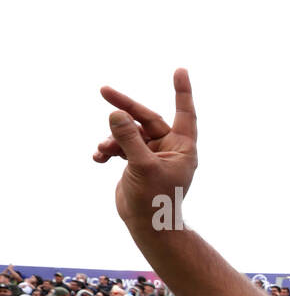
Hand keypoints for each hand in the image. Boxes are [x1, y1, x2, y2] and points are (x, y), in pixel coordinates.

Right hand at [93, 69, 198, 227]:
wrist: (148, 226)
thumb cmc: (155, 199)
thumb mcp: (142, 166)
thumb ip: (129, 139)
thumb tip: (116, 113)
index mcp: (182, 148)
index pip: (184, 113)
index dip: (182, 91)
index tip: (180, 70)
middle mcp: (169, 148)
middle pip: (146, 119)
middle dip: (125, 108)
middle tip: (103, 90)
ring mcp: (152, 155)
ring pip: (129, 133)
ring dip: (112, 137)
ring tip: (103, 149)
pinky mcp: (137, 163)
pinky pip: (120, 146)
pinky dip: (108, 149)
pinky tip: (98, 157)